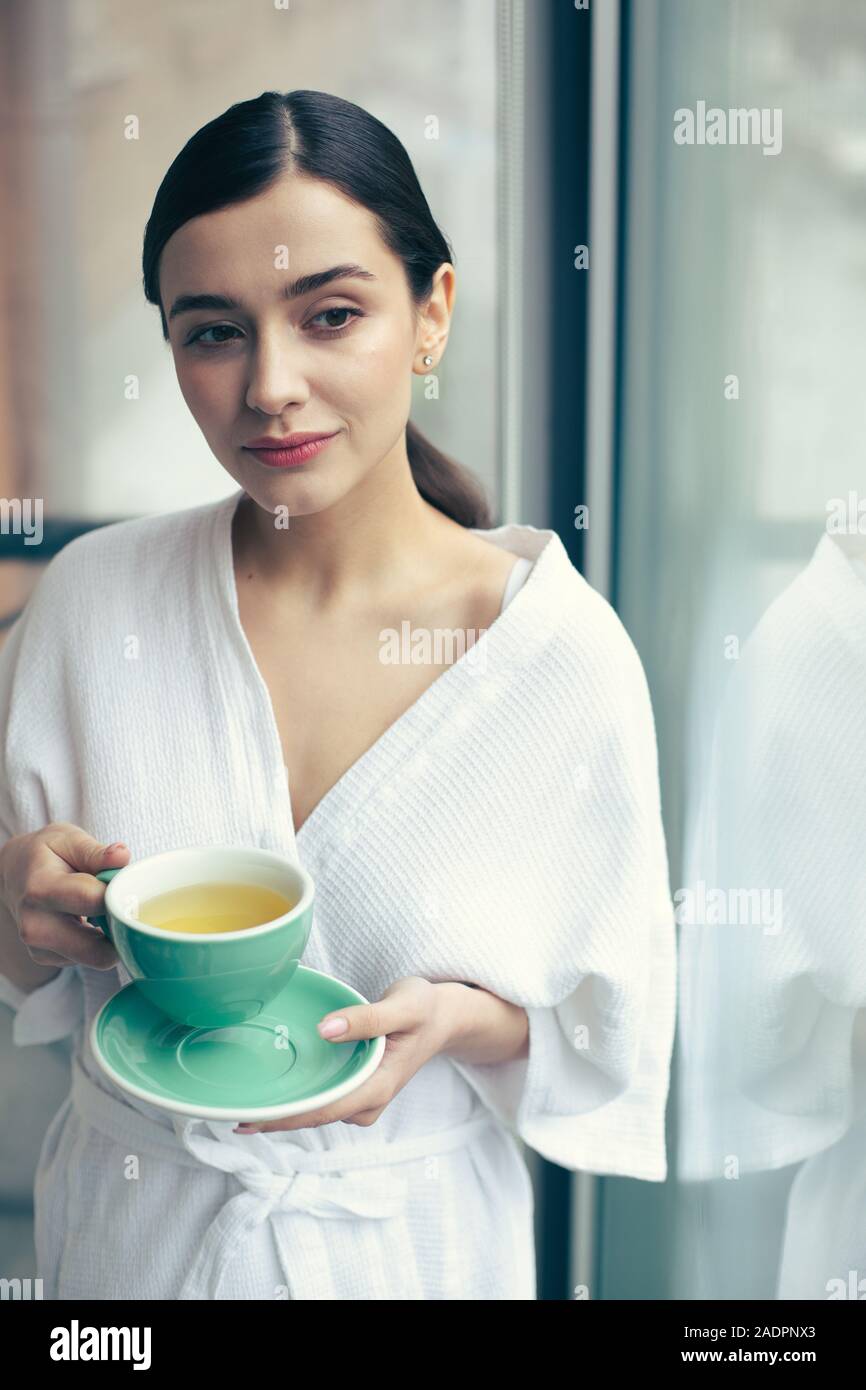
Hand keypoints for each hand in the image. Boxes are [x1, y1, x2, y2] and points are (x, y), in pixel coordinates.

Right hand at [0, 821, 129, 969]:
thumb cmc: (45, 854)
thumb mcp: (68, 839)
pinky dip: (96, 941)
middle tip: (124, 905)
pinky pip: (88, 959)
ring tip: (100, 908)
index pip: (93, 900)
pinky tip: (87, 919)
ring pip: (98, 958)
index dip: (120, 895)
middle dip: (120, 928)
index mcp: (41, 889)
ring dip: (109, 936)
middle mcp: (35, 925)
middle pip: (98, 950)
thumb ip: (96, 852)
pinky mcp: (46, 959)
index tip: (130, 886)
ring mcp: (39, 947)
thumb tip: (122, 856)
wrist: (14, 874)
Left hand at [233, 975, 454, 1133]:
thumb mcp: (405, 1006)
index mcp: (378, 1087)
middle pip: (314, 1117)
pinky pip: (321, 1101)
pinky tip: (271, 1090)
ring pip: (316, 1112)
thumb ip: (367, 1018)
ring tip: (242, 1103)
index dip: (285, 1117)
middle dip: (275, 1119)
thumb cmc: (425, 1009)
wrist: (444, 1018)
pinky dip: (297, 1099)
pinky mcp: (357, 1091)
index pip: (324, 1110)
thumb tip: (326, 1030)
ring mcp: (362, 1099)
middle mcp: (368, 1101)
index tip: (249, 1119)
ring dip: (284, 1110)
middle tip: (229, 1113)